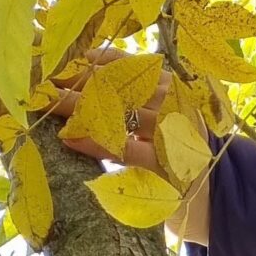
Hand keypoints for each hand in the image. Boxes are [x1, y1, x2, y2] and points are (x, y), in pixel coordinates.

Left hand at [45, 48, 211, 244]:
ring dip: (79, 106)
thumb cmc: (175, 152)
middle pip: (120, 84)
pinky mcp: (165, 165)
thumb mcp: (160, 116)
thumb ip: (134, 93)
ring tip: (49, 102)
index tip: (63, 59)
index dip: (94, 60)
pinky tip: (70, 137)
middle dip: (79, 81)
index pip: (130, 64)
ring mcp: (172, 134)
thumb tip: (84, 66)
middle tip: (43, 81)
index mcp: (174, 87)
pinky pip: (123, 148)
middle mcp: (176, 105)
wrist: (211, 196)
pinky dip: (94, 141)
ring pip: (119, 111)